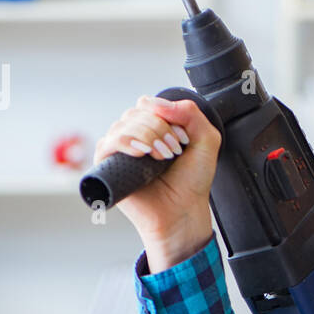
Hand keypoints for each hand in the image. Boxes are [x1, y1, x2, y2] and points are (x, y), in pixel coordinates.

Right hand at [93, 94, 220, 264]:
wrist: (182, 211)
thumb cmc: (192, 180)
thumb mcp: (206, 140)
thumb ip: (191, 113)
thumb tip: (157, 103)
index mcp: (153, 126)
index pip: (149, 104)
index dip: (165, 114)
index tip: (183, 138)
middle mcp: (134, 135)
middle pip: (136, 112)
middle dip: (159, 128)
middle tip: (174, 151)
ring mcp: (120, 150)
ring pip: (123, 125)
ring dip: (147, 136)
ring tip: (163, 158)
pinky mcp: (108, 165)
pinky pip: (107, 143)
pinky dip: (124, 142)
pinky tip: (141, 153)